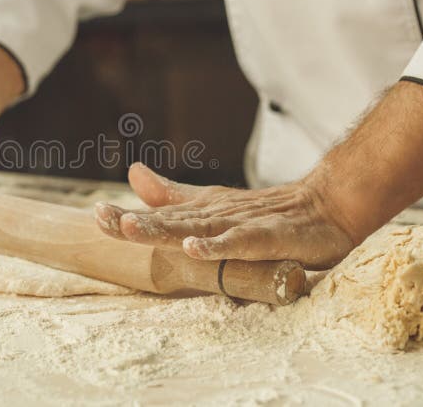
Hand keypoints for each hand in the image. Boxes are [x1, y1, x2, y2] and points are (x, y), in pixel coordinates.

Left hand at [94, 163, 354, 268]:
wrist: (326, 207)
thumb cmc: (266, 211)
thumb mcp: (212, 204)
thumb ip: (172, 196)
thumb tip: (133, 175)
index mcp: (200, 211)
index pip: (158, 215)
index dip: (126, 216)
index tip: (96, 214)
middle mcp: (215, 215)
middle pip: (170, 220)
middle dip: (134, 221)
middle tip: (102, 217)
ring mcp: (240, 225)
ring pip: (197, 228)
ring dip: (164, 228)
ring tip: (132, 226)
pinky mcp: (266, 237)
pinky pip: (238, 244)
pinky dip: (216, 246)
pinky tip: (193, 247)